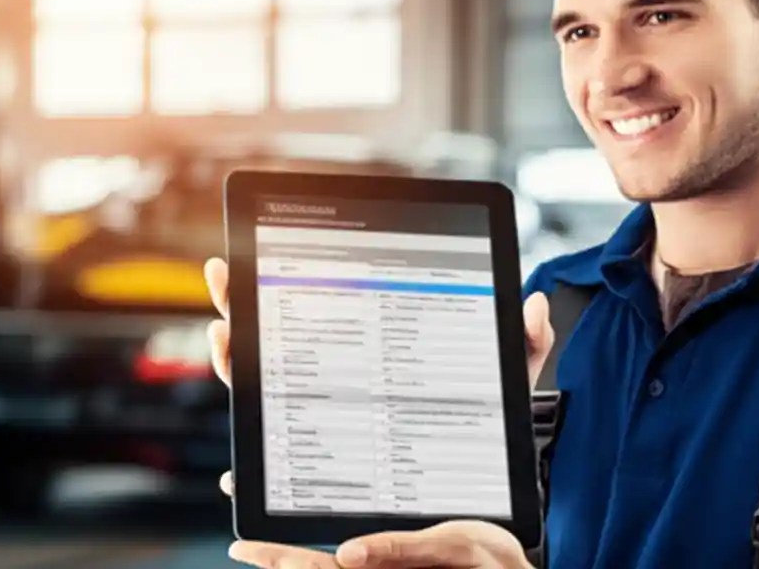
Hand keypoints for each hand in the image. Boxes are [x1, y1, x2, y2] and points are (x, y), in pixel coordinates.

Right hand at [203, 258, 555, 496]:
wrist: (482, 502)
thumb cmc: (483, 433)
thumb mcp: (502, 385)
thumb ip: (522, 345)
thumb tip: (533, 305)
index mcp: (362, 352)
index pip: (311, 311)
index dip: (273, 284)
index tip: (249, 256)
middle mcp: (328, 384)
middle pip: (266, 342)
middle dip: (236, 306)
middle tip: (224, 279)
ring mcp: (318, 424)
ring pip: (257, 395)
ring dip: (230, 365)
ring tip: (225, 337)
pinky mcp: (318, 472)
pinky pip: (273, 467)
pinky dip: (248, 464)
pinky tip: (236, 458)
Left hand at [228, 520, 532, 568]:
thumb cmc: (490, 561)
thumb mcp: (455, 546)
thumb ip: (400, 550)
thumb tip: (348, 554)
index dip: (280, 559)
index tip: (246, 548)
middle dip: (279, 560)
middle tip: (245, 548)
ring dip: (296, 562)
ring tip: (261, 553)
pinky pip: (354, 568)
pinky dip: (331, 563)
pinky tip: (310, 556)